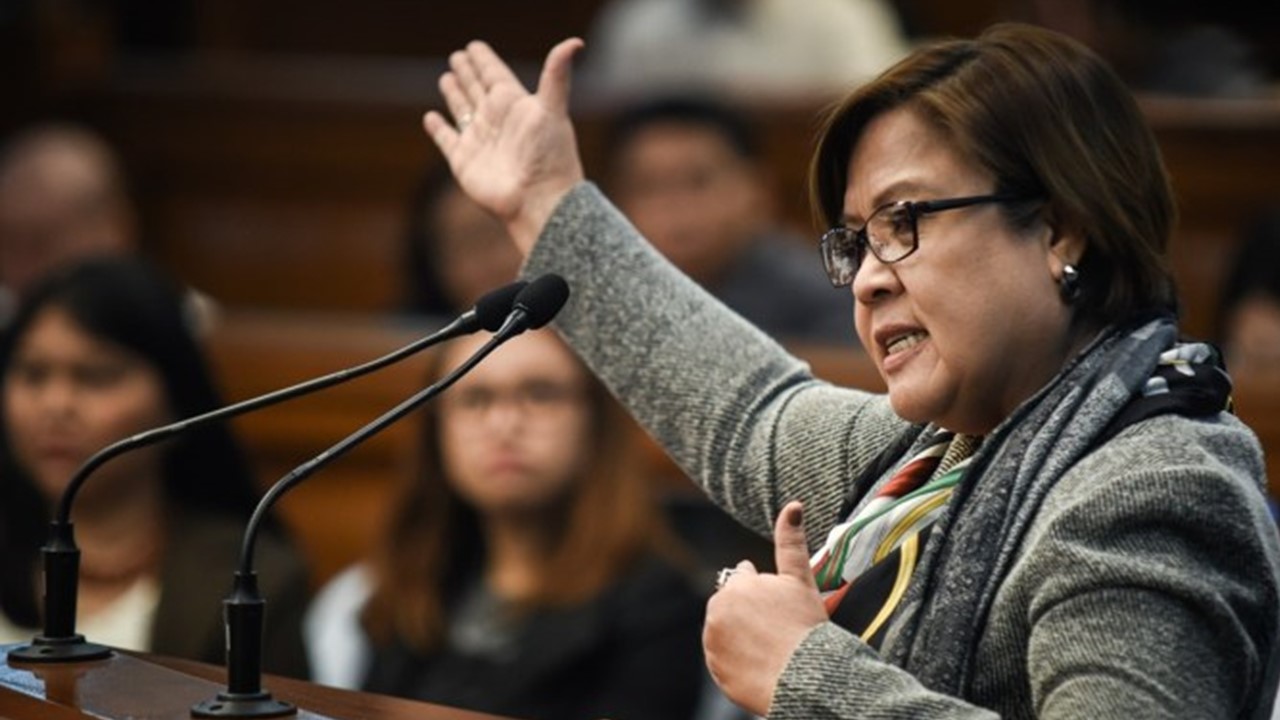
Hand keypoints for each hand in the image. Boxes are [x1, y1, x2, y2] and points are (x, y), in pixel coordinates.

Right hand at [423, 38, 585, 253]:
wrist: (539, 201)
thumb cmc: (550, 157)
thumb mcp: (553, 110)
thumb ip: (556, 76)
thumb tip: (574, 42)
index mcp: (514, 105)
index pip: (495, 74)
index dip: (485, 60)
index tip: (475, 46)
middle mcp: (496, 120)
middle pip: (477, 89)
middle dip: (468, 72)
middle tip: (458, 55)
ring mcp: (479, 140)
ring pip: (462, 109)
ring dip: (454, 94)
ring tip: (447, 77)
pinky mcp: (463, 161)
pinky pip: (446, 139)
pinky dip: (438, 129)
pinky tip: (431, 118)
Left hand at [703, 501, 827, 714]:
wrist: (804, 676)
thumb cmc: (805, 626)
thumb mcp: (800, 580)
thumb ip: (790, 542)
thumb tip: (793, 504)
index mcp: (738, 584)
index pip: (742, 576)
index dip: (759, 588)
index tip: (774, 603)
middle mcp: (719, 607)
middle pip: (731, 603)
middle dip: (746, 610)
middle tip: (774, 627)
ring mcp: (713, 638)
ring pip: (725, 630)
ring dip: (738, 633)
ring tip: (768, 646)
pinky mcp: (713, 665)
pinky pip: (722, 658)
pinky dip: (734, 658)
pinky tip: (758, 662)